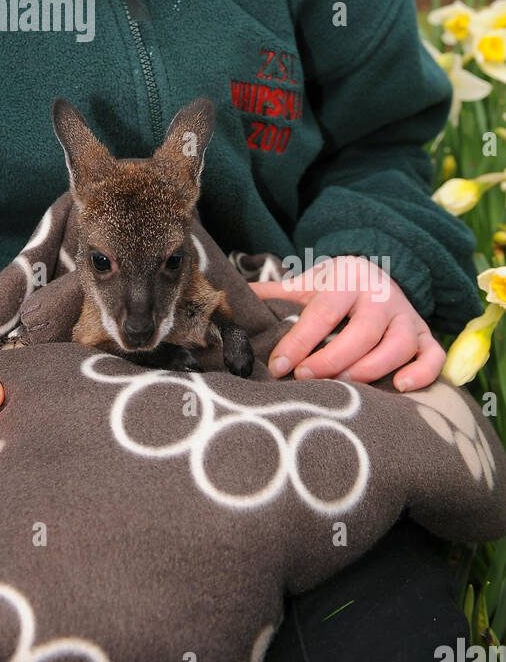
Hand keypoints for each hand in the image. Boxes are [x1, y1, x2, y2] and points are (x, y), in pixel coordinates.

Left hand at [249, 255, 444, 390]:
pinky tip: (400, 388)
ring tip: (343, 387)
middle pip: (361, 332)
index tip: (278, 366)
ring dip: (370, 369)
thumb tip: (228, 303)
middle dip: (332, 359)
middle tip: (304, 379)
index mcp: (346, 280)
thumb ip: (273, 295)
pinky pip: (432, 355)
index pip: (323, 312)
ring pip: (397, 345)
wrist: (377, 273)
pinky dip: (422, 373)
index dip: (300, 341)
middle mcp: (381, 296)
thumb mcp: (306, 284)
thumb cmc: (334, 287)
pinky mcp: (425, 335)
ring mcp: (406, 316)